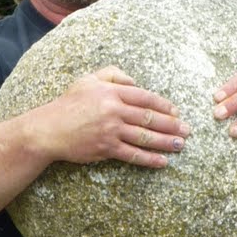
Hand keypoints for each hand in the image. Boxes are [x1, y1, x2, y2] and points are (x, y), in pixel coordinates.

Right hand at [45, 67, 189, 168]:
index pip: (145, 97)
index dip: (164, 105)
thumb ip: (113, 74)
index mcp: (112, 92)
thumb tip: (135, 82)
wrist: (49, 129)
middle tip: (187, 130)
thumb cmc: (69, 103)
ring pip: (145, 137)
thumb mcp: (89, 79)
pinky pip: (133, 154)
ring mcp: (111, 130)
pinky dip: (149, 159)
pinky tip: (162, 162)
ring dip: (166, 142)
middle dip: (172, 125)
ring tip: (180, 146)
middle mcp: (114, 110)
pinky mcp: (106, 148)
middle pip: (150, 118)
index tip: (176, 111)